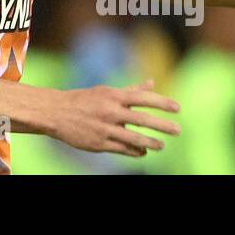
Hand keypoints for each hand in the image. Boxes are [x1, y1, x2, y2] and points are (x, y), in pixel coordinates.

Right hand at [51, 79, 180, 156]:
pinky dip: (135, 151)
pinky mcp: (99, 143)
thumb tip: (153, 83)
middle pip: (142, 119)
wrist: (56, 112)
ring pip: (133, 137)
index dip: (162, 103)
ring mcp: (105, 128)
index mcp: (113, 96)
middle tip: (178, 130)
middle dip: (162, 125)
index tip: (177, 108)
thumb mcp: (107, 91)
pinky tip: (143, 151)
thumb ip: (132, 90)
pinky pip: (122, 149)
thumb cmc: (85, 100)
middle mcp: (110, 111)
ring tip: (161, 145)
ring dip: (150, 142)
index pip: (143, 98)